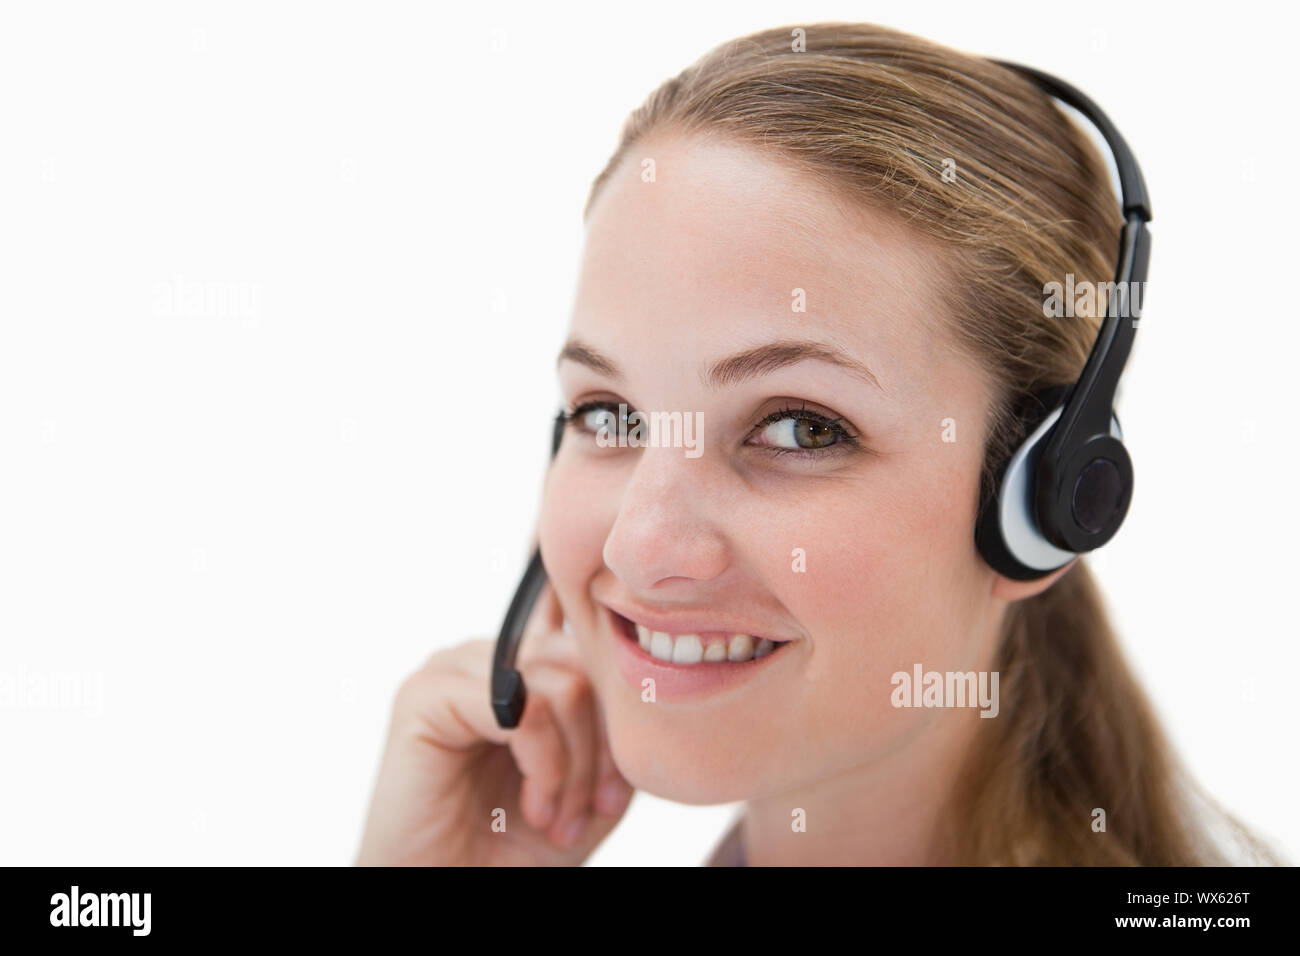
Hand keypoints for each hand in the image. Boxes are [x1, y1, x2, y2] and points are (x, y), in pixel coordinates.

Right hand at [354, 580, 633, 864]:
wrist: (444, 887)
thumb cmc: (507, 845)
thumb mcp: (586, 787)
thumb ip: (615, 737)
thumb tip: (643, 702)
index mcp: (520, 666)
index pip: (594, 653)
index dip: (619, 722)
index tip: (614, 795)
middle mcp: (487, 657)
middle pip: (585, 666)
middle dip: (601, 749)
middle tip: (591, 811)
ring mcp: (454, 669)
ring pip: (562, 686)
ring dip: (575, 765)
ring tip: (558, 819)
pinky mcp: (427, 695)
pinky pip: (522, 709)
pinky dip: (545, 764)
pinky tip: (535, 807)